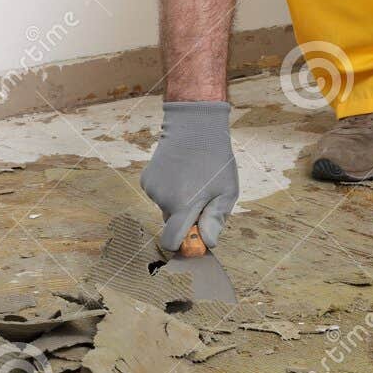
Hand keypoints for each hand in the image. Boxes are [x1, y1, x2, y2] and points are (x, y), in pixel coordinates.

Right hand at [140, 101, 237, 251]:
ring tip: (193, 179)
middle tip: (203, 197)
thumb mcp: (227, 190)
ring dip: (178, 201)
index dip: (182, 245)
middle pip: (171, 224)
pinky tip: (180, 172)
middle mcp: (163, 199)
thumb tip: (207, 243)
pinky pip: (159, 195)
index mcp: (183, 205)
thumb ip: (216, 219)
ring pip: (166, 208)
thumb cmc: (215, 159)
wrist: (194, 126)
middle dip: (185, 218)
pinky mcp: (146, 178)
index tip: (194, 240)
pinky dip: (169, 190)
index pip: (171, 242)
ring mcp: (152, 188)